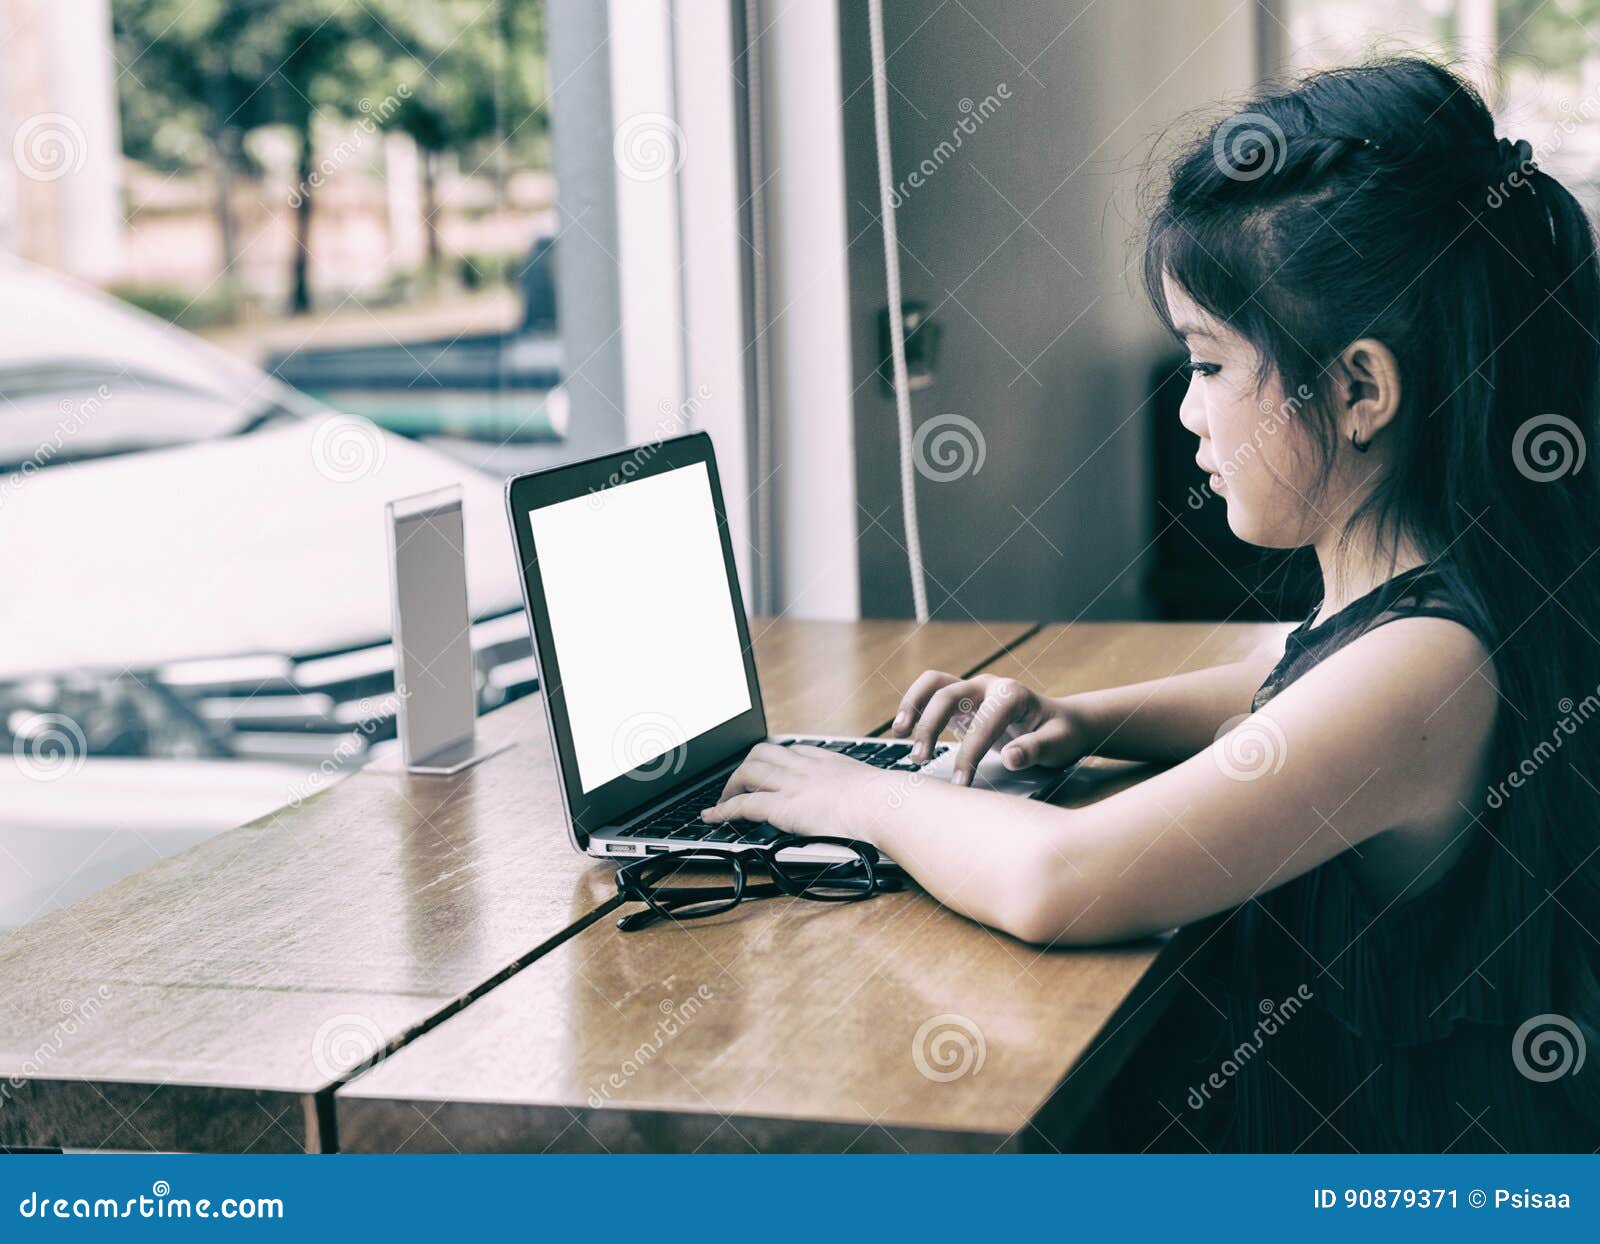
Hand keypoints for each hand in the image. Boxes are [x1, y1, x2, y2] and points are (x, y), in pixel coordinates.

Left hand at [700, 743, 889, 841]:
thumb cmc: (887, 802)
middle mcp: (804, 767)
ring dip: (731, 786)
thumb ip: (865, 791)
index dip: (776, 760)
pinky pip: (743, 805)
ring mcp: (791, 784)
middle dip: (746, 767)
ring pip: (747, 772)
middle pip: (762, 753)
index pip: (793, 751)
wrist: (883, 805)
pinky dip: (723, 810)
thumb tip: (880, 802)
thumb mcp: (874, 787)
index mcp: (827, 760)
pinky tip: (713, 817)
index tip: (771, 768)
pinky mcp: (782, 806)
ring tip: (723, 801)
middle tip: (740, 784)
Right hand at [891, 670, 1089, 784]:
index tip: (961, 783)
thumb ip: (1035, 750)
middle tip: (921, 760)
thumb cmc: (1061, 734)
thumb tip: (1010, 757)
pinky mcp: (963, 702)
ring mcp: (974, 690)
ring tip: (899, 734)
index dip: (969, 753)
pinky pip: (931, 693)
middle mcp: (989, 686)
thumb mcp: (1059, 744)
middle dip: (930, 727)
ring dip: (913, 707)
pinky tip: (904, 728)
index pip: (983, 721)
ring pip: (934, 685)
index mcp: (1012, 694)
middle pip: (948, 695)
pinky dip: (914, 705)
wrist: (1062, 723)